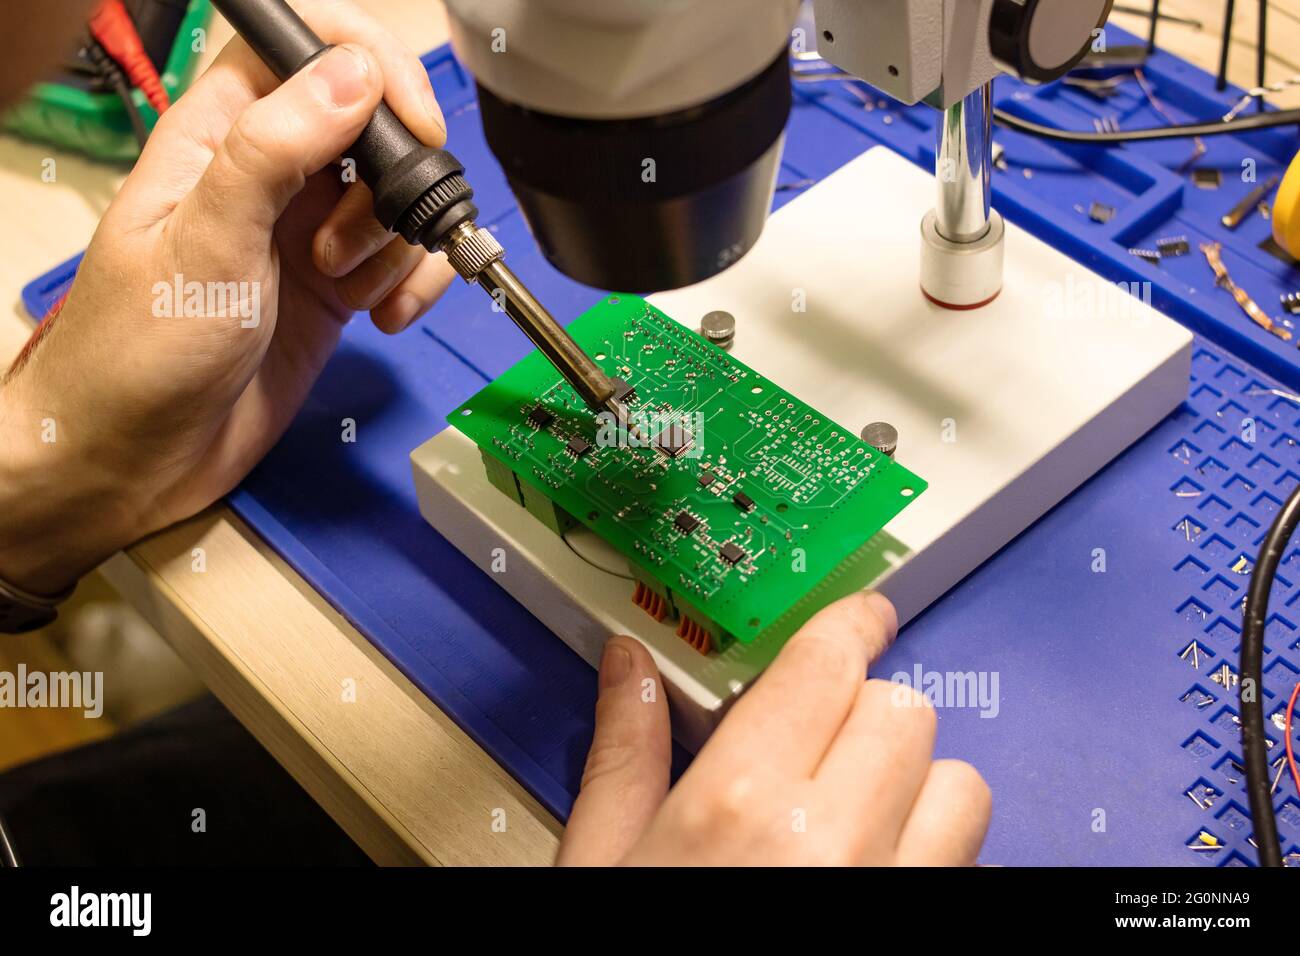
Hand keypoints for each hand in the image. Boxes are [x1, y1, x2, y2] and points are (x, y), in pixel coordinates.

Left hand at [0, 0, 453, 595]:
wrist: (138, 459)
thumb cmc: (135, 352)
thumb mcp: (206, 243)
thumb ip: (275, 151)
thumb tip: (351, 74)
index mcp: (220, 135)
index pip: (306, 48)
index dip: (368, 66)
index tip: (408, 122)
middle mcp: (270, 174)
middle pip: (372, 123)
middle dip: (394, 174)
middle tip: (364, 230)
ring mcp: (307, 230)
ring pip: (398, 196)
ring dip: (397, 243)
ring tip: (343, 285)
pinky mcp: (336, 285)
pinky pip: (404, 259)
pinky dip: (412, 285)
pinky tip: (381, 317)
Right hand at [557, 592, 991, 865]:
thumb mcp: (605, 866)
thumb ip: (625, 756)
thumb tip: (630, 668)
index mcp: (737, 807)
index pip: (827, 664)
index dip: (849, 625)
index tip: (860, 615)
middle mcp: (831, 843)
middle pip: (902, 710)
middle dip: (864, 713)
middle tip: (821, 745)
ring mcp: (893, 896)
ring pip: (960, 783)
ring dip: (917, 785)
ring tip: (858, 817)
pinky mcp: (924, 929)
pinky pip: (970, 860)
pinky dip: (935, 849)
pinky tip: (876, 872)